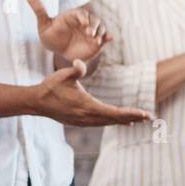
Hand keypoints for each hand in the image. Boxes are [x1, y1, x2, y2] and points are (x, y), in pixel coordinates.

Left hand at [27, 0, 109, 63]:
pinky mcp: (97, 42)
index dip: (83, 17)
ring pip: (101, 28)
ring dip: (101, 32)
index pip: (81, 13)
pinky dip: (108, 37)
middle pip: (94, 20)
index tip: (83, 23)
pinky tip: (109, 39)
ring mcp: (92, 32)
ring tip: (97, 40)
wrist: (59, 51)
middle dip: (94, 25)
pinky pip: (105, 38)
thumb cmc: (51, 36)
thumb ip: (39, 10)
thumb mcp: (43, 24)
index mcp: (74, 16)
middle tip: (89, 33)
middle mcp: (85, 22)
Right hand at [30, 59, 150, 126]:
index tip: (145, 114)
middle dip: (132, 118)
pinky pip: (99, 123)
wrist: (35, 102)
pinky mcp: (78, 122)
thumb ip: (75, 69)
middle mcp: (86, 117)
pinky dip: (111, 121)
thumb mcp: (63, 74)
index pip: (114, 112)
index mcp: (86, 106)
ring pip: (107, 122)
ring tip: (137, 119)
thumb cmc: (50, 86)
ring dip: (122, 120)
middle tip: (149, 117)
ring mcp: (82, 121)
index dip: (130, 113)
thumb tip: (81, 62)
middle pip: (114, 119)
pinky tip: (117, 119)